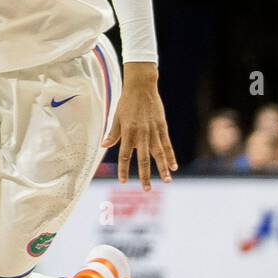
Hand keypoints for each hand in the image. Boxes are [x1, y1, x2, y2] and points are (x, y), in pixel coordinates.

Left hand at [102, 62, 176, 189]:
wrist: (142, 88)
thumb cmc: (126, 103)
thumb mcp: (116, 118)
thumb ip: (113, 133)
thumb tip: (104, 146)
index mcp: (127, 133)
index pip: (124, 156)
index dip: (123, 170)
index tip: (122, 181)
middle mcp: (141, 135)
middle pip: (143, 160)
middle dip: (145, 176)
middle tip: (147, 189)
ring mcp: (153, 132)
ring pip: (159, 154)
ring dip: (162, 169)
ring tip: (166, 181)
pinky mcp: (162, 128)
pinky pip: (167, 145)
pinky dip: (171, 156)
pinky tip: (173, 166)